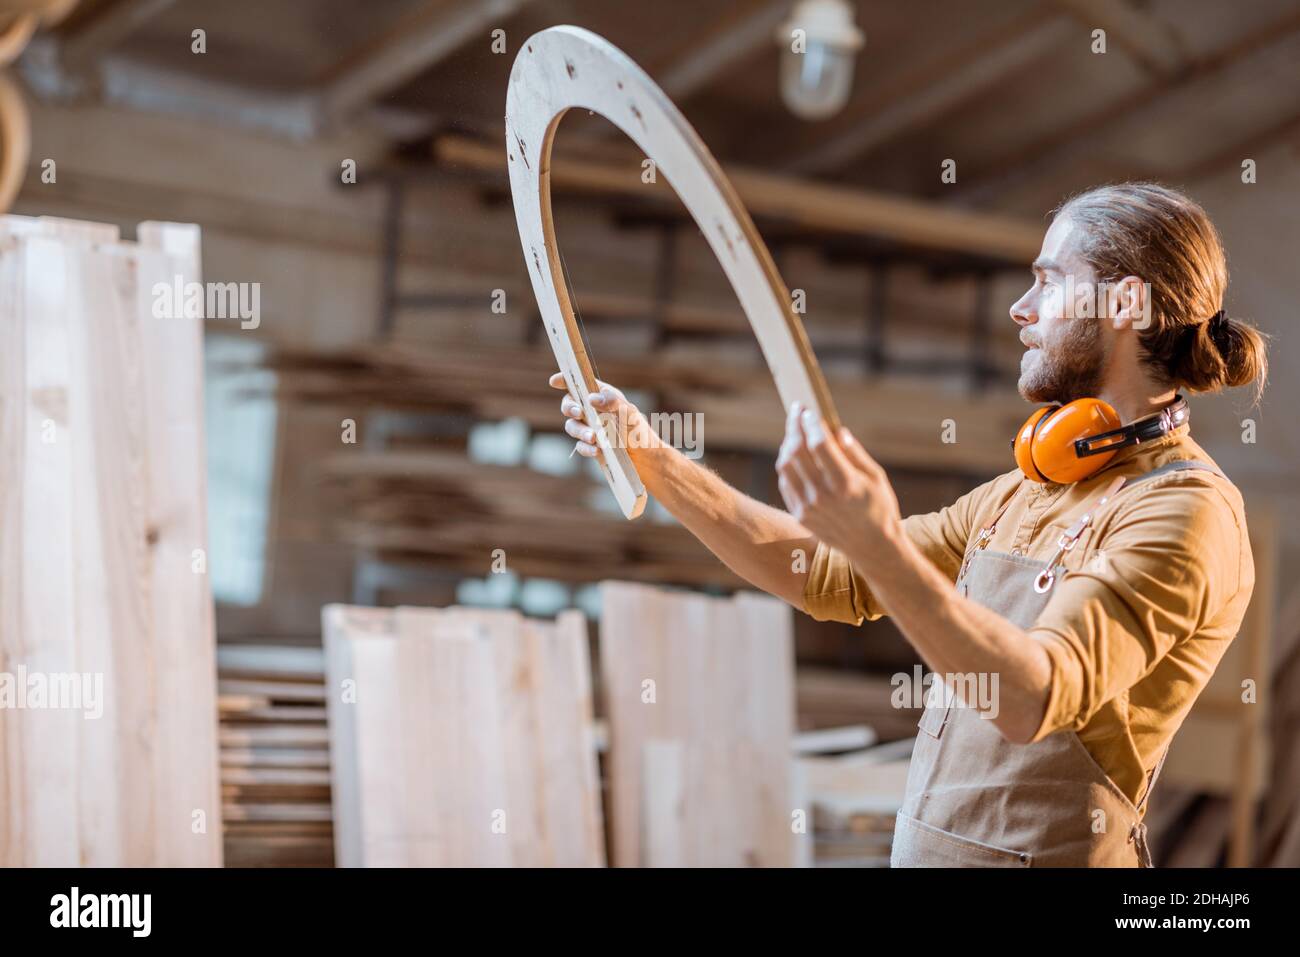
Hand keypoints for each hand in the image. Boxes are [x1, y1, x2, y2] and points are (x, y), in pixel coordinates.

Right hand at [549, 372, 659, 459]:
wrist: (645, 458)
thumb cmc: (639, 430)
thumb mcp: (629, 412)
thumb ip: (612, 402)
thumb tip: (591, 398)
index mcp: (601, 396)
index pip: (580, 384)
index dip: (565, 380)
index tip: (554, 381)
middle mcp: (592, 411)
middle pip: (569, 405)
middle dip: (570, 408)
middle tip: (579, 412)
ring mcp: (589, 428)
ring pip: (572, 426)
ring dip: (579, 431)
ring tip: (594, 437)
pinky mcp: (590, 446)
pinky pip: (580, 446)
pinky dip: (586, 448)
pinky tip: (597, 450)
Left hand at [776, 401, 900, 556]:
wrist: (872, 548)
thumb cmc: (880, 508)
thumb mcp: (876, 477)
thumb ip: (855, 453)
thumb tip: (836, 430)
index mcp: (845, 483)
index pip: (818, 444)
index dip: (811, 423)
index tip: (809, 410)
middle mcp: (822, 495)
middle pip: (796, 452)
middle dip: (795, 426)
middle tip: (797, 411)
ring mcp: (808, 507)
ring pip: (785, 466)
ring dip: (787, 444)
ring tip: (795, 432)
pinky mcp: (800, 516)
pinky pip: (786, 483)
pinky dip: (787, 466)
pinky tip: (795, 456)